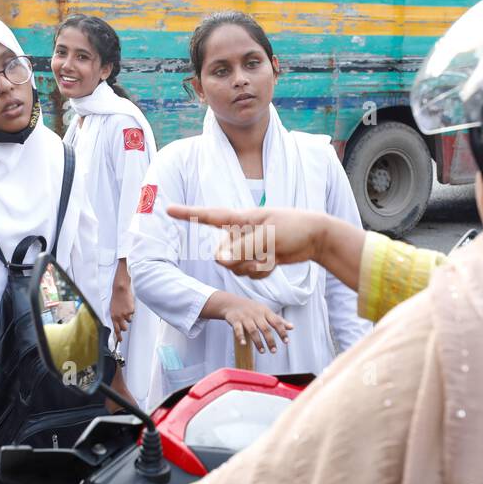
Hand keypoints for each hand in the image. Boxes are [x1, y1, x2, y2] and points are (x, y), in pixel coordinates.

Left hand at [110, 278, 134, 342]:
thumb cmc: (116, 297)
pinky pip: (132, 313)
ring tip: (125, 308)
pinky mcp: (131, 310)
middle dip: (125, 326)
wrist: (120, 290)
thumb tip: (118, 323)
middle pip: (124, 328)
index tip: (120, 340)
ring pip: (129, 320)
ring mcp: (125, 314)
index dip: (118, 336)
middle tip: (124, 321)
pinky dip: (131, 310)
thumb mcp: (112, 308)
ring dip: (128, 316)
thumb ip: (115, 316)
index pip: (116, 329)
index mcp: (113, 316)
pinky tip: (128, 304)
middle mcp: (119, 316)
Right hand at [168, 204, 331, 276]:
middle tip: (263, 253)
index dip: (187, 214)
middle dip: (240, 260)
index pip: (208, 216)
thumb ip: (242, 248)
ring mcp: (248, 248)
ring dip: (254, 268)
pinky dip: (262, 273)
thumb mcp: (268, 236)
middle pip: (222, 255)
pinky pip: (249, 274)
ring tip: (272, 255)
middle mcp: (239, 234)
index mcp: (240, 219)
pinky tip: (276, 263)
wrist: (315, 237)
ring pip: (235, 268)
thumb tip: (221, 261)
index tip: (167, 208)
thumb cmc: (294, 227)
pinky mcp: (256, 260)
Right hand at [219, 296, 291, 354]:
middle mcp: (256, 314)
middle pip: (265, 328)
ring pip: (253, 330)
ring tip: (262, 351)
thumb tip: (291, 327)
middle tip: (274, 351)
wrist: (231, 302)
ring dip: (258, 342)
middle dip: (270, 340)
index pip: (276, 322)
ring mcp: (245, 317)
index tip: (286, 342)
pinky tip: (244, 344)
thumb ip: (278, 319)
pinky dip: (240, 337)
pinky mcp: (235, 320)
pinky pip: (238, 329)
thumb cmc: (252, 308)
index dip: (282, 332)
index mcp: (265, 312)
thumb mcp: (265, 311)